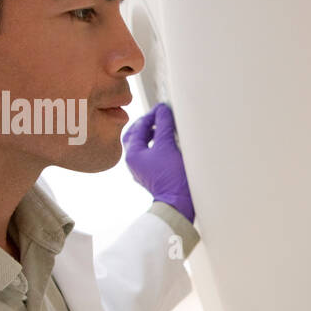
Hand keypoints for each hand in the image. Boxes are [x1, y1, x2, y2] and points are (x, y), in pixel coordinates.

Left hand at [122, 102, 194, 222]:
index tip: (164, 108)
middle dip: (146, 124)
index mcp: (132, 154)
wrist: (178, 202)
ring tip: (164, 128)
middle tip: (159, 116)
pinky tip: (168, 143)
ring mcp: (143, 169)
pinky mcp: (152, 174)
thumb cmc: (171, 176)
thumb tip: (162, 110)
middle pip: (136, 136)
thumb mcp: (167, 145)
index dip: (152, 115)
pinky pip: (150, 155)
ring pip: (143, 145)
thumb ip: (163, 125)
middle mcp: (134, 162)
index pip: (139, 127)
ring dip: (152, 135)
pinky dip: (156, 145)